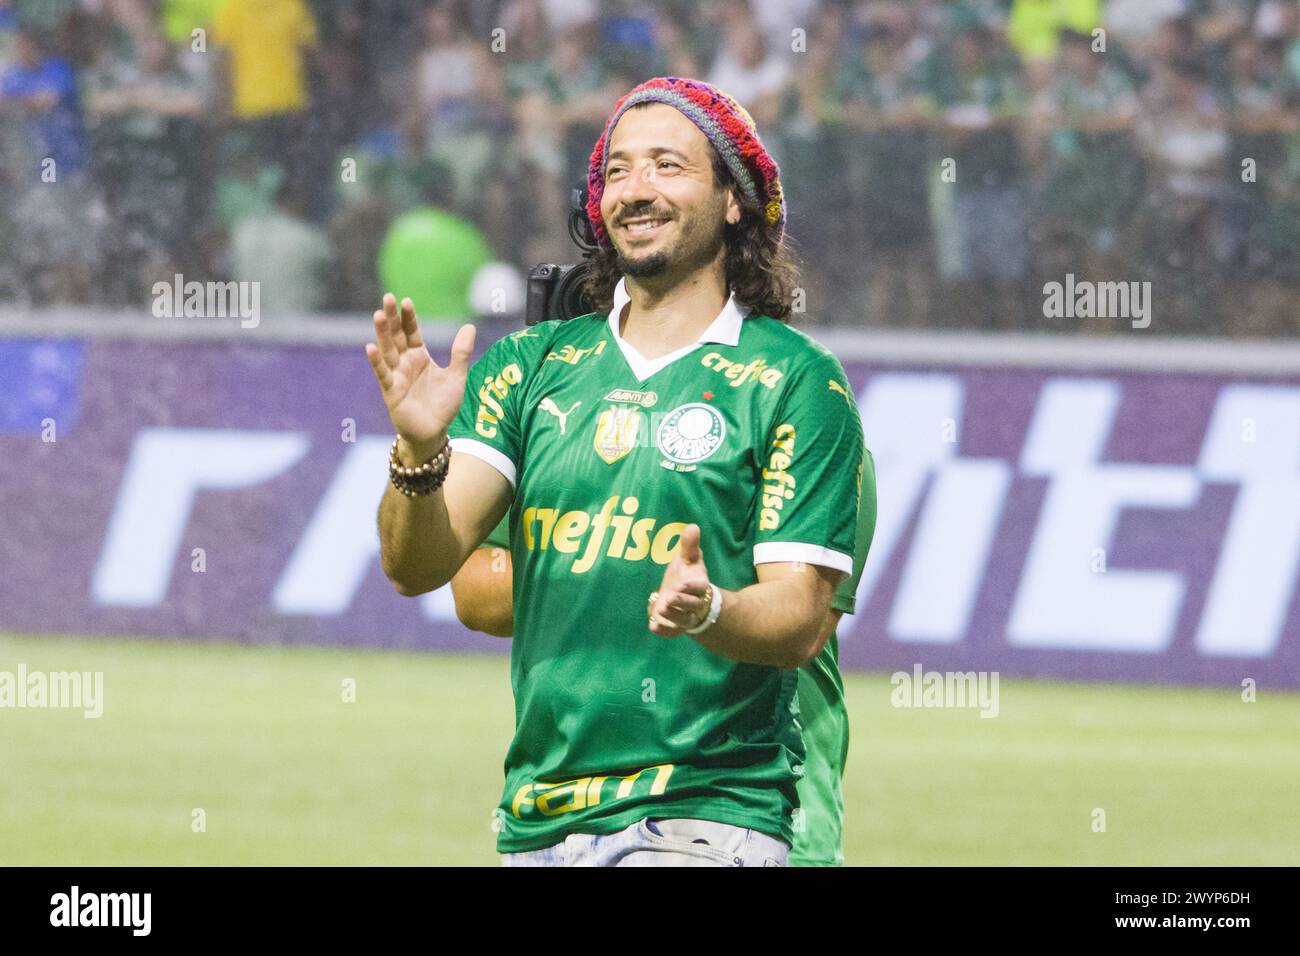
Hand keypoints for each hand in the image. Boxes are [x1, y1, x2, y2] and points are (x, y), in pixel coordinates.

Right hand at [365, 293, 475, 460]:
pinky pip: (383, 374)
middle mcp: (405, 363)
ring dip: (382, 334)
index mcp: (419, 356)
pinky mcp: (391, 391)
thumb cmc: (443, 406)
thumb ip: (461, 352)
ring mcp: (396, 376)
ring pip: (388, 351)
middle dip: (391, 318)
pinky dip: (376, 361)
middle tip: (387, 298)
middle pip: (396, 336)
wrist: (434, 432)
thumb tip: (470, 326)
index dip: (408, 317)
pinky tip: (371, 347)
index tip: (406, 301)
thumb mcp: (457, 376)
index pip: (411, 331)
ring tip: (377, 315)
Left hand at [648, 524, 712, 636]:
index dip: (692, 587)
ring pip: (682, 621)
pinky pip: (670, 633)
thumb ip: (689, 545)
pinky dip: (663, 630)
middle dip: (681, 603)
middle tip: (669, 597)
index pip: (701, 588)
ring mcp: (684, 618)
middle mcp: (694, 605)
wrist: (681, 596)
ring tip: (660, 610)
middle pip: (692, 607)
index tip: (681, 582)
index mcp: (700, 586)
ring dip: (672, 617)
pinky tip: (653, 625)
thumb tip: (693, 526)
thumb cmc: (686, 575)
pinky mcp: (674, 627)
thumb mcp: (687, 558)